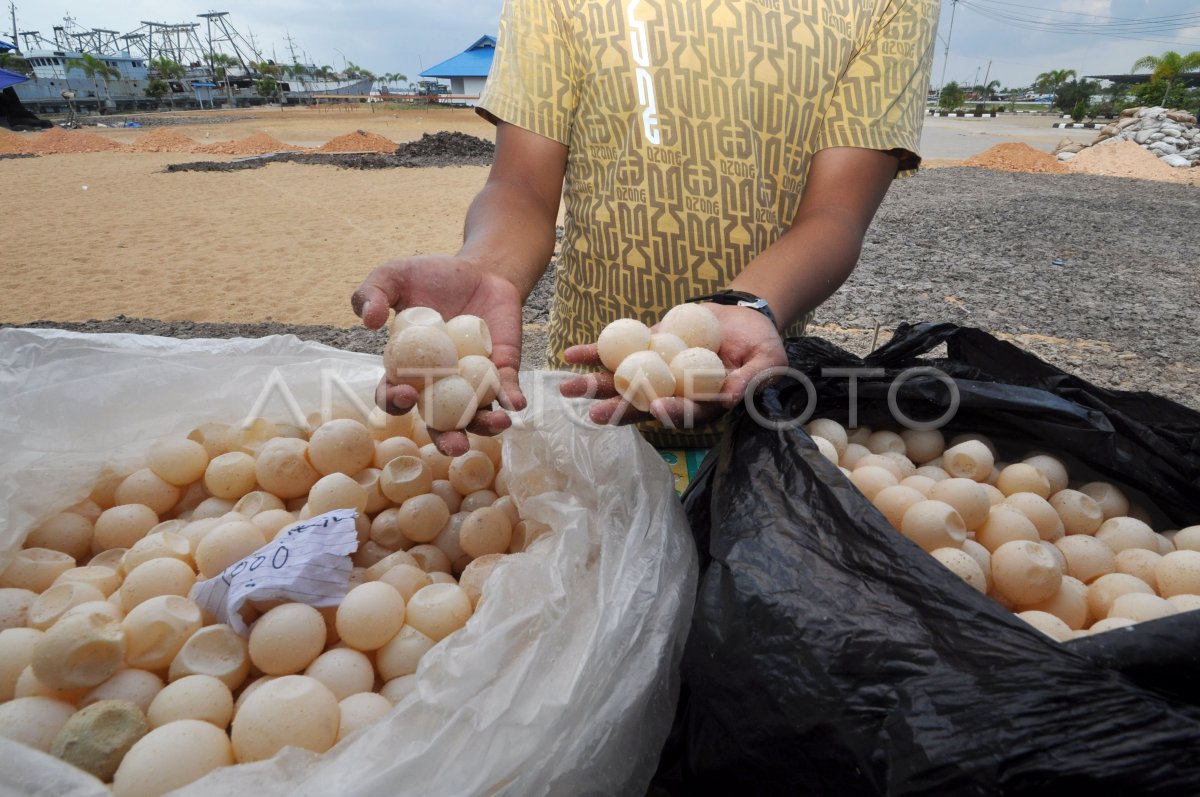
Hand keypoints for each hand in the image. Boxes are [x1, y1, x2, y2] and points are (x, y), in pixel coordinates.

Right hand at [352, 256, 525, 455]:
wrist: (480, 269)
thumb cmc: (431, 276)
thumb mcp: (395, 276)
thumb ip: (373, 292)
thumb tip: (369, 320)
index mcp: (406, 369)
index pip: (394, 395)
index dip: (394, 401)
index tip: (403, 394)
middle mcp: (438, 385)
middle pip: (438, 421)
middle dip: (446, 438)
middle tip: (455, 444)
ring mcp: (472, 381)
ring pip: (476, 415)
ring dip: (486, 427)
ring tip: (497, 425)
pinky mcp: (502, 369)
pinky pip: (506, 389)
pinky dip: (512, 398)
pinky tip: (517, 404)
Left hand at [559, 304, 786, 427]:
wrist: (743, 317)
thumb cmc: (761, 345)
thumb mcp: (767, 362)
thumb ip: (750, 381)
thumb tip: (732, 398)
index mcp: (704, 404)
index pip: (686, 411)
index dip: (672, 411)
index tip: (657, 408)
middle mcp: (674, 393)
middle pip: (644, 404)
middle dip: (618, 409)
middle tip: (593, 414)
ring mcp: (656, 371)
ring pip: (622, 381)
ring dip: (595, 384)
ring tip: (567, 387)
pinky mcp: (645, 349)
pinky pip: (617, 351)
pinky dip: (595, 352)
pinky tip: (572, 353)